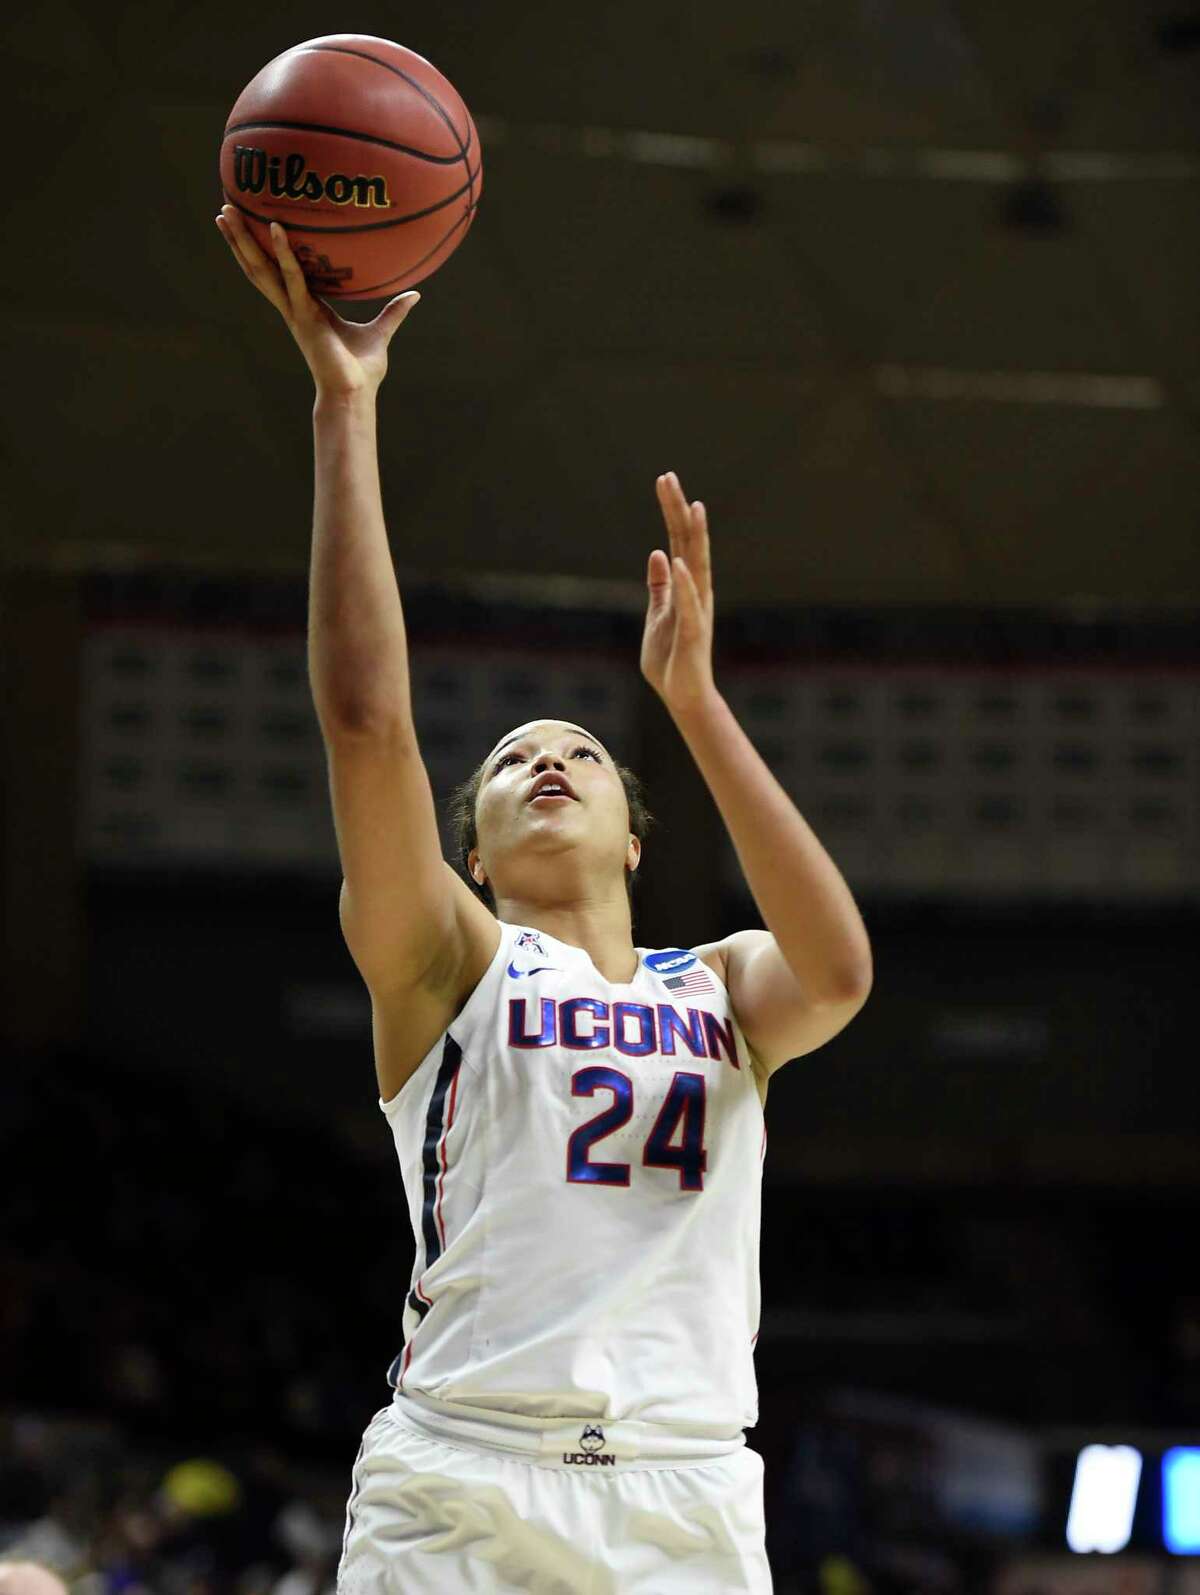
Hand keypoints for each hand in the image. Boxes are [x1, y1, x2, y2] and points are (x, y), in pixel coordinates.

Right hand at [214, 205, 420, 397]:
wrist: (355, 395)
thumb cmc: (363, 371)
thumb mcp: (381, 332)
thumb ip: (394, 311)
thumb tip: (414, 294)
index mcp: (306, 307)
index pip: (278, 271)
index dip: (262, 250)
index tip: (251, 224)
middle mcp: (293, 306)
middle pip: (259, 266)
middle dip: (240, 240)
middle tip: (224, 209)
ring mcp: (295, 311)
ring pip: (263, 270)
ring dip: (244, 241)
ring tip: (227, 212)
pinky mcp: (304, 316)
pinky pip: (292, 278)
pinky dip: (284, 253)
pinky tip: (276, 227)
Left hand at [640, 471, 715, 714]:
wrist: (682, 696)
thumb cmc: (670, 658)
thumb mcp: (657, 615)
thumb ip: (659, 586)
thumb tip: (657, 553)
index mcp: (685, 586)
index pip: (678, 540)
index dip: (671, 511)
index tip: (664, 480)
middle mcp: (696, 592)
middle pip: (688, 544)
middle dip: (678, 511)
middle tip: (669, 478)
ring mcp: (696, 610)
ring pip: (698, 566)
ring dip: (695, 537)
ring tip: (692, 507)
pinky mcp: (693, 632)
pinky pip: (688, 604)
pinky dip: (684, 582)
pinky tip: (678, 560)